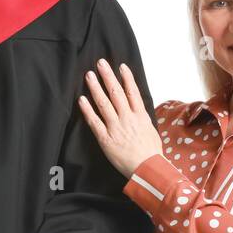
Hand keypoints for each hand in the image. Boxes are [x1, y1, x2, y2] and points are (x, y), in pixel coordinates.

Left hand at [78, 58, 163, 179]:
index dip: (126, 78)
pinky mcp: (106, 138)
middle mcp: (127, 118)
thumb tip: (138, 111)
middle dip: (108, 76)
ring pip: (104, 103)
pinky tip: (82, 99)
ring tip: (89, 75)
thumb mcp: (151, 132)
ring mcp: (116, 127)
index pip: (133, 92)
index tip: (121, 66)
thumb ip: (142, 119)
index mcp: (140, 116)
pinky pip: (94, 121)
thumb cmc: (151, 154)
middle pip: (116, 92)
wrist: (147, 169)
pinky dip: (87, 110)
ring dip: (96, 87)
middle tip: (100, 63)